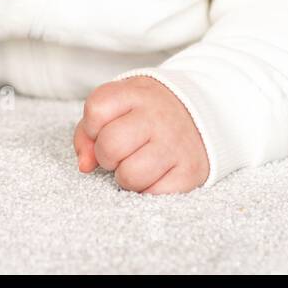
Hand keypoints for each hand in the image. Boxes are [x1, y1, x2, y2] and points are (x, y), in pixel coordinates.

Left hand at [73, 75, 209, 192]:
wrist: (202, 115)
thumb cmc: (147, 114)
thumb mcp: (118, 106)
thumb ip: (88, 131)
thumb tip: (85, 165)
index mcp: (137, 93)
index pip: (97, 109)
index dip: (92, 127)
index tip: (103, 129)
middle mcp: (158, 116)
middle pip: (110, 146)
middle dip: (107, 156)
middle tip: (121, 152)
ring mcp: (176, 144)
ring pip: (130, 176)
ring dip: (126, 177)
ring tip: (137, 164)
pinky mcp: (190, 172)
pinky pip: (152, 194)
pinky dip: (148, 190)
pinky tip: (155, 174)